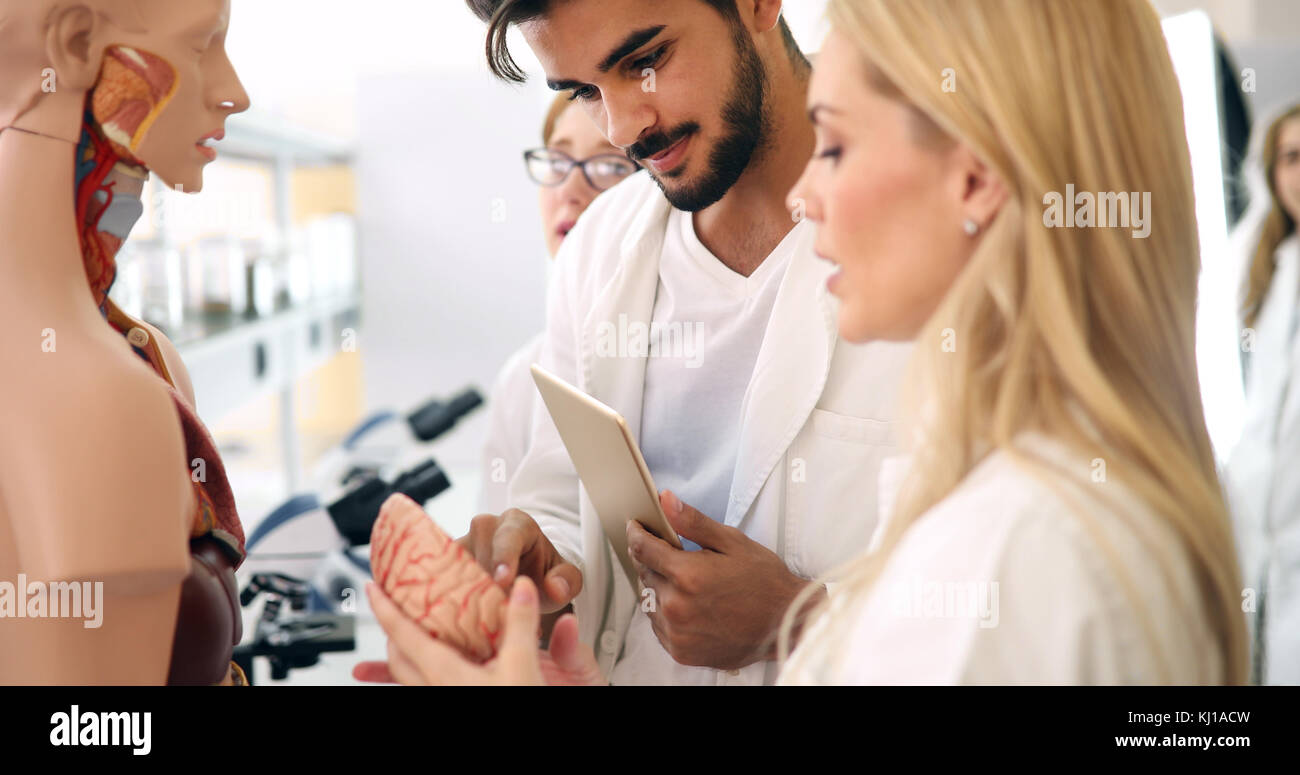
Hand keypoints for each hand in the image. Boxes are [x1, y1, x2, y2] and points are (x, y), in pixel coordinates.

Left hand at [352, 578, 604, 685]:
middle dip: (393, 632)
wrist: (531, 756)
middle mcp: (436, 691)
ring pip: (409, 677)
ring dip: (406, 654)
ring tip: (410, 637)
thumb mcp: (525, 665)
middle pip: (398, 659)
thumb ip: (521, 624)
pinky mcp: (456, 704)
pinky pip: (426, 687)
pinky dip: (425, 670)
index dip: (384, 609)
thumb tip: (520, 587)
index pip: (402, 635)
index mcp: (445, 675)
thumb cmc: (521, 706)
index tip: (371, 588)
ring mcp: (444, 699)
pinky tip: (447, 666)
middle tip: (395, 609)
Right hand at [456, 508, 582, 613]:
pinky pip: (440, 574)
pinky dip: (446, 594)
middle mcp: (487, 526)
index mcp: (518, 523)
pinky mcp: (446, 558)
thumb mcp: (565, 578)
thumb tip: (554, 587)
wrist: (527, 577)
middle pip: (479, 553)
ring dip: (463, 591)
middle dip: (485, 583)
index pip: (508, 537)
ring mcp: (464, 541)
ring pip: (456, 565)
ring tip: (473, 616)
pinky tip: (454, 614)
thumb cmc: (545, 575)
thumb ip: (567, 581)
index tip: (502, 580)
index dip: (504, 558)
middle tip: (492, 611)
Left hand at [626, 490, 824, 670]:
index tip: (635, 527)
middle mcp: (677, 607)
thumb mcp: (732, 542)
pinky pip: (658, 626)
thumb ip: (693, 522)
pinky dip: (667, 613)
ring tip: (688, 584)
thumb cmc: (763, 581)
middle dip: (653, 560)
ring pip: (649, 601)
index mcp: (687, 575)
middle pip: (644, 574)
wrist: (784, 623)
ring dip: (660, 588)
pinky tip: (690, 606)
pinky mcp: (681, 652)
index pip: (643, 549)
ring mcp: (677, 633)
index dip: (636, 533)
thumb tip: (665, 500)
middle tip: (673, 555)